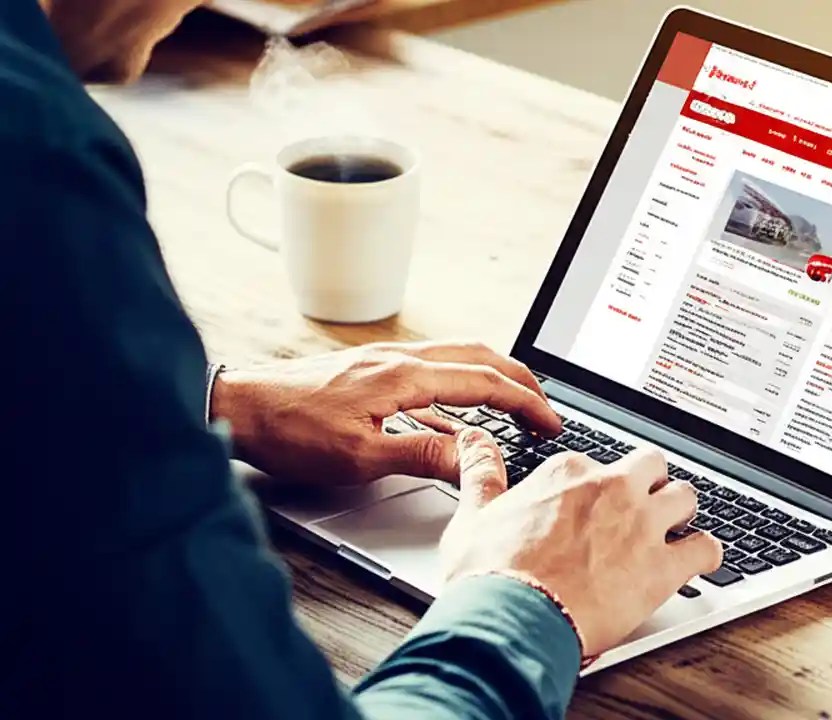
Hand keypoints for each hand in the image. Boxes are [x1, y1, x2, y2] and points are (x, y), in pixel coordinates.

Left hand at [210, 342, 560, 485]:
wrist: (238, 407)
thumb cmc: (288, 430)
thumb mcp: (359, 457)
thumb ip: (421, 455)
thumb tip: (471, 459)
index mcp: (405, 376)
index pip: (484, 383)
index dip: (524, 403)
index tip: (549, 422)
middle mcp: (400, 359)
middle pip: (480, 357)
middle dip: (520, 380)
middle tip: (545, 408)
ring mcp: (385, 361)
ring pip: (458, 356)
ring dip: (493, 376)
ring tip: (514, 402)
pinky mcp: (372, 371)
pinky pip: (433, 368)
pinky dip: (461, 383)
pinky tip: (457, 414)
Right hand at [440, 428, 722, 656]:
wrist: (510, 620)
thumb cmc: (489, 576)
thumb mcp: (472, 516)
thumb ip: (481, 475)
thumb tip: (474, 442)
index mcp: (568, 473)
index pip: (596, 462)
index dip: (596, 487)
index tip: (592, 506)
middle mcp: (611, 489)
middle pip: (651, 466)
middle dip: (649, 483)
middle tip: (638, 508)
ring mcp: (641, 525)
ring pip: (685, 497)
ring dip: (681, 513)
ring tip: (672, 530)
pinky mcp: (662, 567)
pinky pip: (707, 548)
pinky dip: (707, 554)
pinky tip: (699, 561)